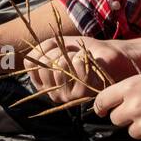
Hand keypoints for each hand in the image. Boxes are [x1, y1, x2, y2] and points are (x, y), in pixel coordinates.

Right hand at [25, 37, 140, 104]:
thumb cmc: (87, 50)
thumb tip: (26, 55)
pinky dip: (82, 58)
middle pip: (44, 65)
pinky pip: (74, 68)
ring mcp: (67, 95)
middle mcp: (54, 92)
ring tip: (80, 56)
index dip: (43, 49)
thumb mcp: (61, 45)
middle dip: (58, 51)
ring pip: (58, 67)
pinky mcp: (82, 94)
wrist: (114, 56)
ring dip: (71, 55)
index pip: (31, 63)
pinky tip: (88, 60)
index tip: (58, 47)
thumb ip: (44, 48)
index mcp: (45, 82)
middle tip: (71, 51)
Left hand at [92, 69, 140, 140]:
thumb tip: (119, 102)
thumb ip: (132, 89)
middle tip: (140, 112)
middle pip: (115, 119)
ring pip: (131, 131)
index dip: (100, 107)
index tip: (102, 111)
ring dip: (140, 127)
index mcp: (130, 88)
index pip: (102, 100)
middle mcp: (133, 107)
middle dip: (124, 117)